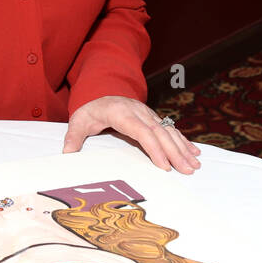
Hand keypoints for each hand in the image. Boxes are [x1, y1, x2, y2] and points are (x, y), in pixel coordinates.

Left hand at [61, 96, 200, 173]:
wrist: (99, 92)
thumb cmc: (90, 110)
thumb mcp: (78, 121)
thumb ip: (73, 137)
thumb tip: (66, 153)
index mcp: (121, 113)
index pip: (141, 131)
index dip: (154, 148)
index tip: (164, 166)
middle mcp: (138, 112)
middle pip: (159, 133)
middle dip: (175, 153)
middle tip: (186, 170)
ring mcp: (148, 114)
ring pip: (168, 131)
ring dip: (183, 148)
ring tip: (195, 164)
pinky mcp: (152, 118)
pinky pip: (170, 129)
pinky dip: (183, 141)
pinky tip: (194, 152)